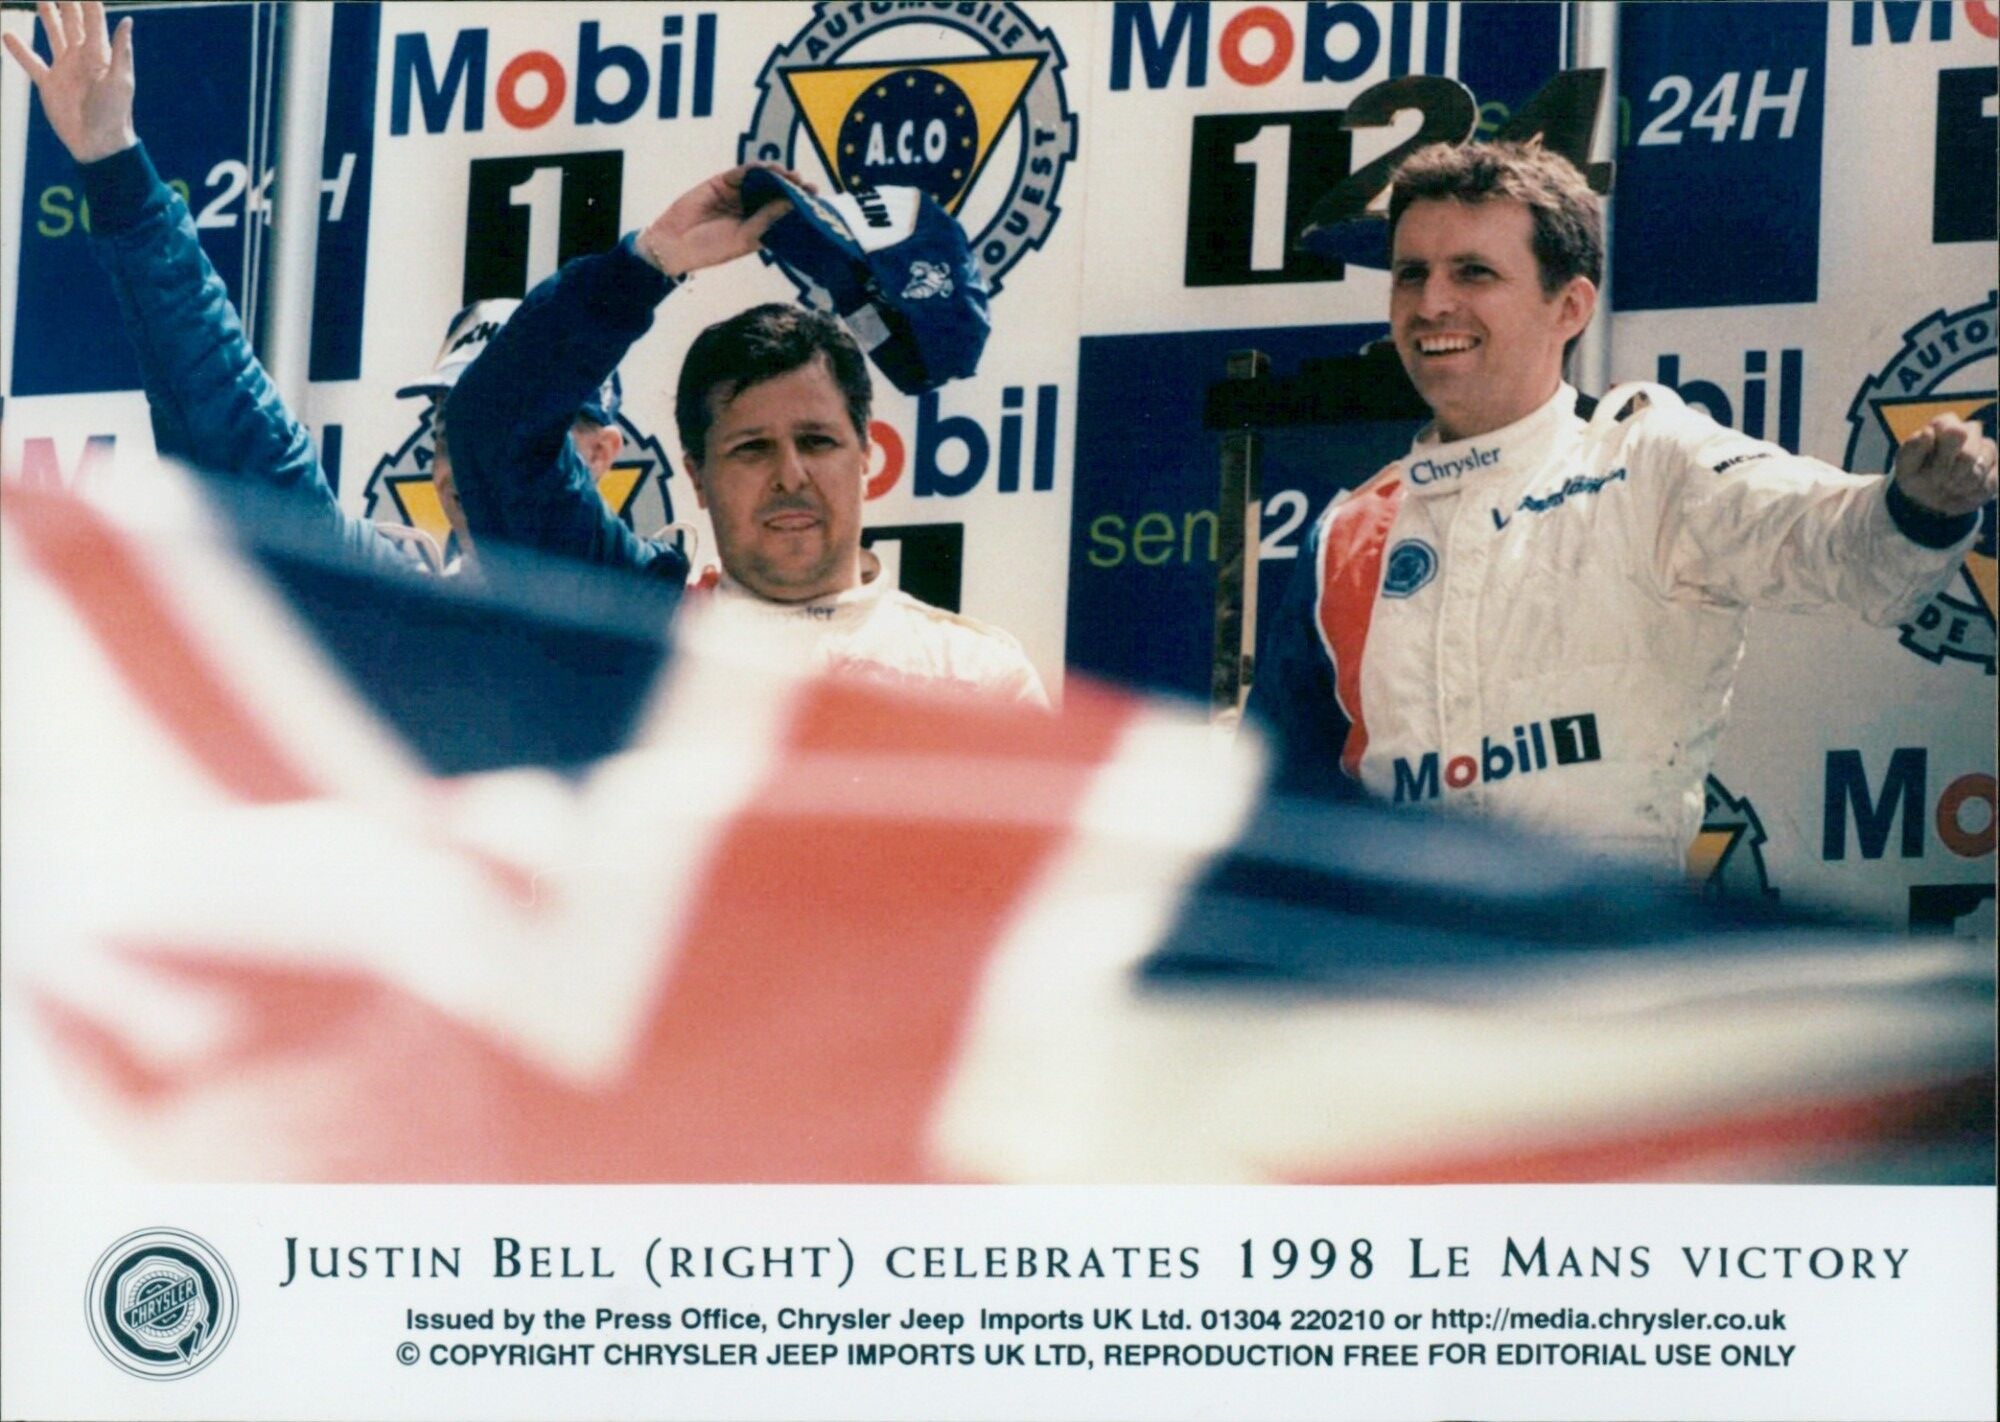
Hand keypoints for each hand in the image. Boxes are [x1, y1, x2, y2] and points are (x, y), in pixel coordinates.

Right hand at [3, 2, 136, 163]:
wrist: (97, 143)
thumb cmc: (114, 113)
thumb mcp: (120, 80)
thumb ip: (122, 50)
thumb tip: (128, 20)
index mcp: (100, 54)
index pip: (92, 20)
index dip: (88, 2)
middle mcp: (81, 57)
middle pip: (72, 22)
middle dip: (67, 3)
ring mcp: (64, 69)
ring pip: (54, 35)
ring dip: (48, 17)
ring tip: (43, 0)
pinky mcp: (48, 83)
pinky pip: (31, 61)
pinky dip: (19, 49)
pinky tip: (8, 35)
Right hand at [634, 163, 809, 277]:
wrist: (675, 244)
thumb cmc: (710, 249)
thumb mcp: (744, 238)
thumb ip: (767, 219)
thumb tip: (792, 202)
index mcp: (759, 227)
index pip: (784, 212)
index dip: (800, 205)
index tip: (816, 199)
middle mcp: (751, 209)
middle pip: (777, 193)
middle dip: (793, 187)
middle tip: (808, 185)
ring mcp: (737, 194)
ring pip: (762, 180)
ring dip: (778, 175)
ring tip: (791, 175)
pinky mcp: (722, 182)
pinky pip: (742, 172)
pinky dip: (755, 169)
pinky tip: (768, 169)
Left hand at [1892, 414, 1997, 518]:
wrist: (1928, 497)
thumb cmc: (1916, 475)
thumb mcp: (1905, 466)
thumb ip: (1913, 449)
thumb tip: (1928, 432)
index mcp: (1944, 424)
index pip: (1953, 433)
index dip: (1942, 458)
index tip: (1927, 469)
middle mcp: (1970, 431)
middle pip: (1968, 455)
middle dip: (1949, 476)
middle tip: (1938, 481)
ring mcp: (1987, 449)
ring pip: (1980, 471)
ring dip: (1959, 486)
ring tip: (1948, 487)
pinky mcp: (1996, 469)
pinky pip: (1990, 484)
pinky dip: (1971, 495)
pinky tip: (1961, 492)